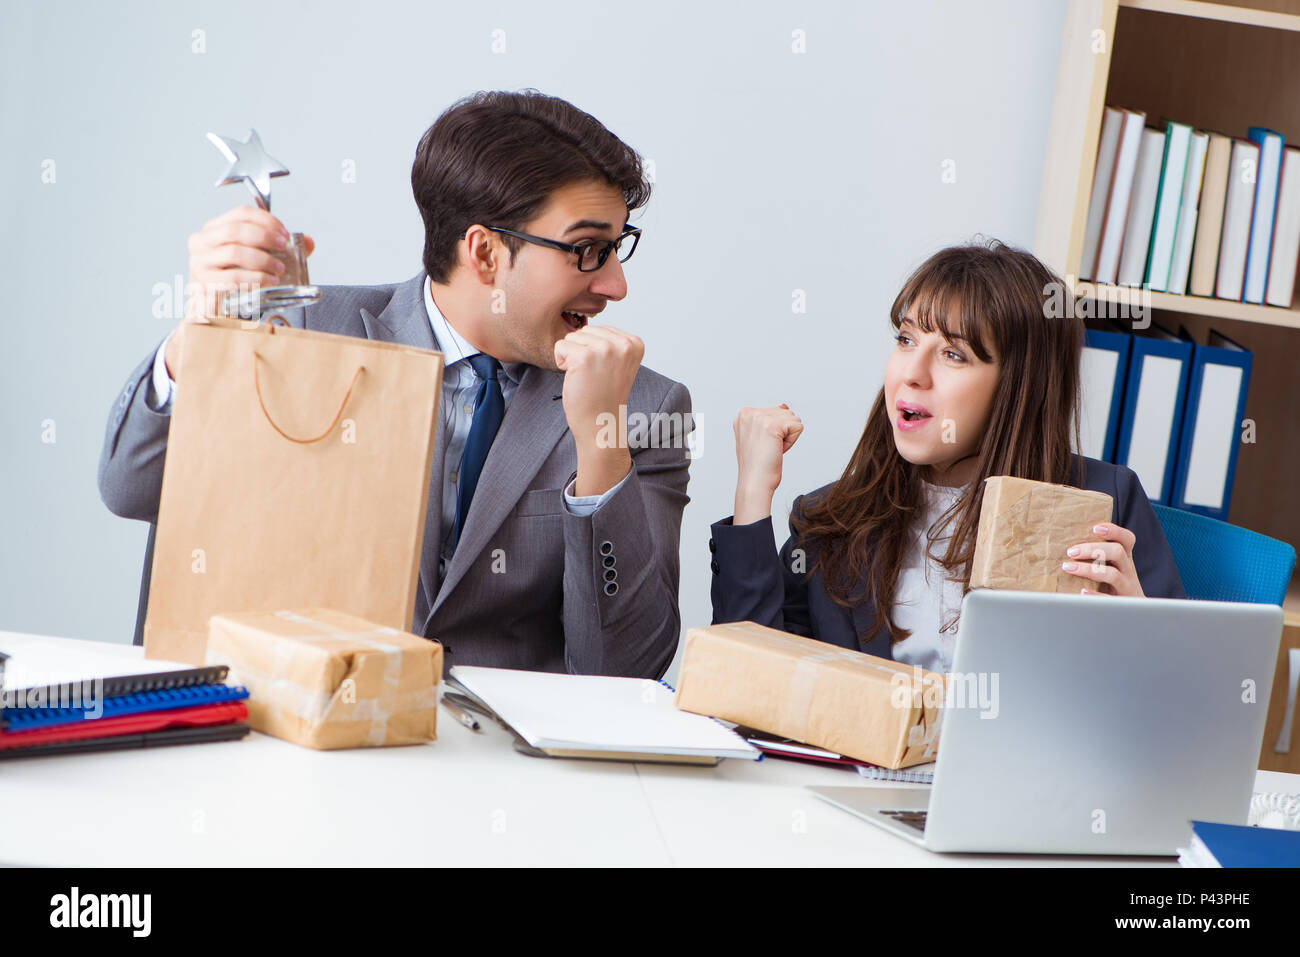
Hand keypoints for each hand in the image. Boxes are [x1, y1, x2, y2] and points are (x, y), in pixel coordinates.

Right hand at [166, 206, 314, 375]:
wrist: (217, 312)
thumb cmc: (237, 281)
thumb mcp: (256, 259)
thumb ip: (280, 249)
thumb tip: (309, 242)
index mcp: (214, 229)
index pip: (240, 213)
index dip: (266, 220)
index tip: (285, 233)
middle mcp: (201, 243)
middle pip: (235, 230)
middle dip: (264, 237)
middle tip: (283, 247)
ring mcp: (199, 264)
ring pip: (234, 252)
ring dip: (262, 259)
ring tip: (279, 269)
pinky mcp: (203, 285)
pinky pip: (232, 278)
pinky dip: (256, 278)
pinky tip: (270, 282)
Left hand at [554, 325, 643, 495]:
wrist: (601, 425)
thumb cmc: (603, 396)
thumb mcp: (618, 362)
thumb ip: (611, 341)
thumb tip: (586, 322)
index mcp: (635, 343)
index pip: (599, 329)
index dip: (594, 351)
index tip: (604, 372)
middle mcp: (623, 343)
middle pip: (584, 331)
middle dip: (581, 352)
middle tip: (593, 377)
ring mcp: (605, 349)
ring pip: (571, 338)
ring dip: (571, 359)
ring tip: (586, 378)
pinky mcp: (584, 357)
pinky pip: (560, 347)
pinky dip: (562, 364)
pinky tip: (576, 379)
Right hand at [732, 404, 803, 524]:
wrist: (754, 482)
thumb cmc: (756, 465)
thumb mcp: (759, 437)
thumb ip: (769, 419)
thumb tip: (784, 406)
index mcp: (743, 415)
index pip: (775, 412)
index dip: (774, 431)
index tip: (761, 445)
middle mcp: (749, 413)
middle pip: (784, 413)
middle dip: (782, 433)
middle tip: (767, 448)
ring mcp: (760, 417)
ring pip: (792, 419)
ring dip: (787, 437)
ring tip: (771, 449)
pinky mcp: (773, 425)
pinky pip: (797, 427)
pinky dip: (791, 441)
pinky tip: (778, 450)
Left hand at [1062, 522, 1144, 596]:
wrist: (1135, 614)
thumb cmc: (1115, 586)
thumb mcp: (1113, 568)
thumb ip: (1099, 557)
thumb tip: (1068, 546)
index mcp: (1125, 559)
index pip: (1127, 539)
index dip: (1114, 531)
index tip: (1095, 528)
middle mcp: (1128, 571)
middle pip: (1118, 552)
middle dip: (1093, 549)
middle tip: (1071, 552)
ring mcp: (1127, 587)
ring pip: (1112, 574)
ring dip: (1088, 569)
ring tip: (1068, 567)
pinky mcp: (1121, 604)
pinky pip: (1109, 599)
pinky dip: (1095, 594)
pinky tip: (1082, 591)